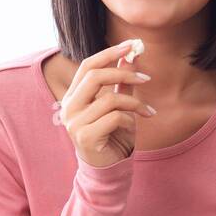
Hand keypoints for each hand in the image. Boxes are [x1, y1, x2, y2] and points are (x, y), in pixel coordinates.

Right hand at [60, 40, 156, 167]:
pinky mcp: (85, 137)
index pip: (87, 65)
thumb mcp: (119, 106)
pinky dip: (129, 120)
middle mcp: (69, 107)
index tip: (131, 46)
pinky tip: (133, 128)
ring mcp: (74, 122)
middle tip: (146, 78)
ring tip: (146, 111)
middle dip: (124, 73)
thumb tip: (131, 56)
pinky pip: (114, 118)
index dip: (109, 53)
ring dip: (134, 103)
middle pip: (94, 76)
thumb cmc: (113, 135)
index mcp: (74, 96)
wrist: (107, 169)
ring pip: (109, 99)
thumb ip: (122, 82)